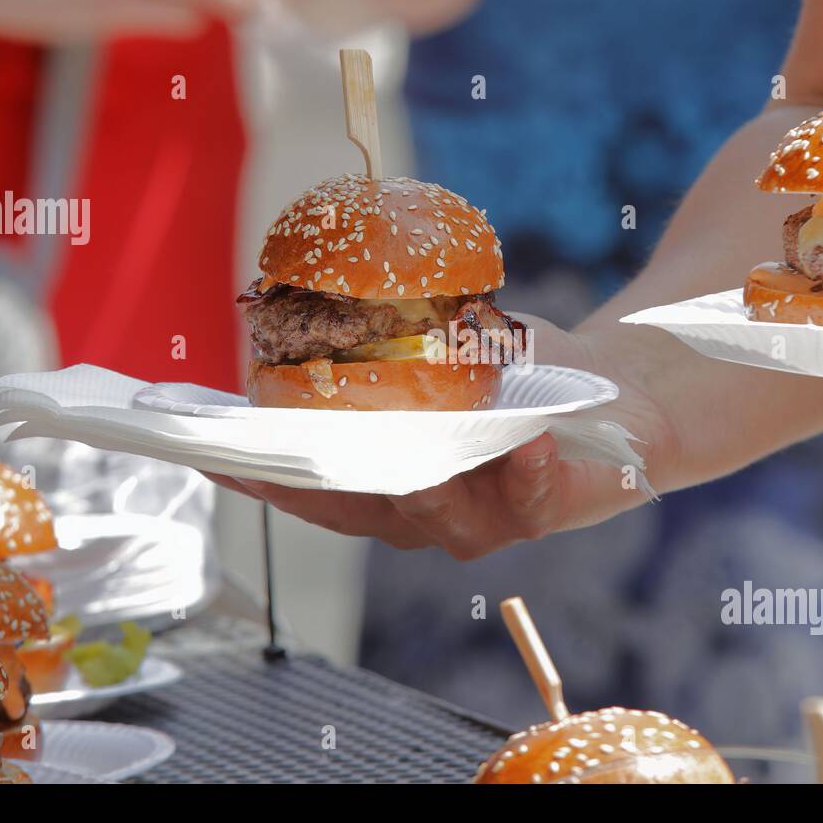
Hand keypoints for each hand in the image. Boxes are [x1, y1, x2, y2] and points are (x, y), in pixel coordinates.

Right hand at [208, 318, 669, 559]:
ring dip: (417, 472)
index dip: (261, 474)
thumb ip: (386, 351)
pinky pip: (525, 496)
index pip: (313, 487)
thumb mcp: (443, 353)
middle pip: (354, 506)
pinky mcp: (539, 512)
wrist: (612, 393)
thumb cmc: (513, 374)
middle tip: (275, 451)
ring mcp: (479, 520)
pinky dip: (519, 469)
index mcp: (387, 483)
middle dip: (314, 479)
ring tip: (405, 433)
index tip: (210, 451)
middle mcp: (421, 514)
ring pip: (431, 508)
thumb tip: (307, 302)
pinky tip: (522, 440)